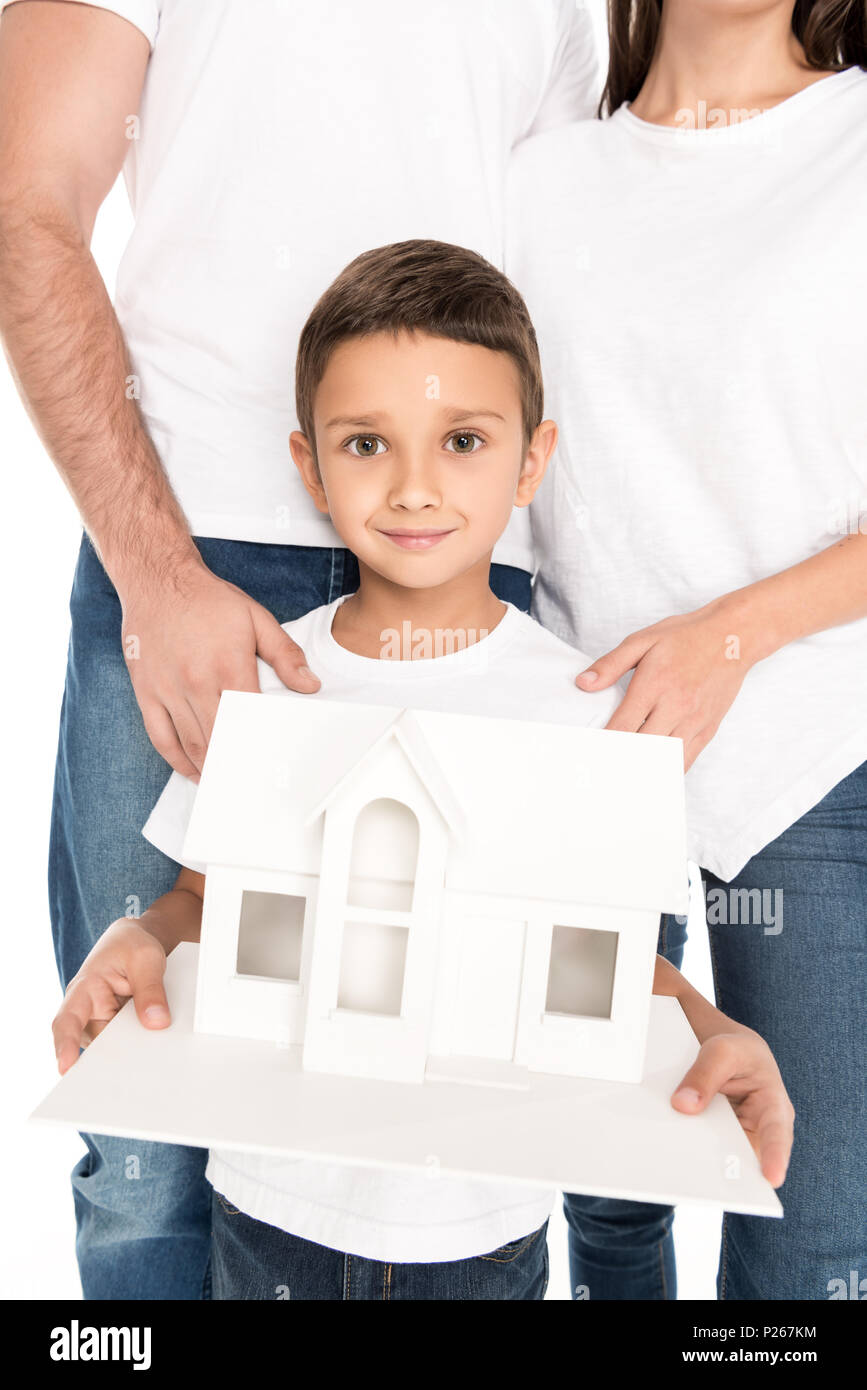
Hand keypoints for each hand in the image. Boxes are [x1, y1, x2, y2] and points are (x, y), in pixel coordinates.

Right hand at [52, 919, 170, 1074]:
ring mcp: (101, 1021)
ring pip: (112, 1048)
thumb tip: (156, 1023)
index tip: (65, 1067)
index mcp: (84, 988)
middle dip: (111, 1058)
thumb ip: (150, 990)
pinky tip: (153, 1048)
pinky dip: (138, 1047)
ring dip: (130, 1052)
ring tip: (151, 1052)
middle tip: (132, 1070)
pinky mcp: (115, 1028)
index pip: (68, 1020)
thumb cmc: (132, 945)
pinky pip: (125, 1044)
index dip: (65, 1044)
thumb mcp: (146, 958)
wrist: (135, 942)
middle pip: (95, 1043)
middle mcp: (86, 1010)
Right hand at [119, 559, 319, 779]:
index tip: (274, 768)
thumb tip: (310, 685)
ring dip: (211, 769)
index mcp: (228, 667)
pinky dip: (178, 760)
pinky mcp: (146, 693)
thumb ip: (285, 655)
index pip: (250, 721)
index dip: (262, 747)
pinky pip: (161, 737)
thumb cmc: (208, 599)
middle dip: (238, 766)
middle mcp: (196, 683)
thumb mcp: (256, 618)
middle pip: (221, 740)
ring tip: (228, 785)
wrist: (157, 580)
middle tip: (254, 786)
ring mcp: (167, 691)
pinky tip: (193, 770)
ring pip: (191, 744)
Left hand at [576, 599, 752, 770]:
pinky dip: (665, 771)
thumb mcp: (642, 640)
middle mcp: (676, 706)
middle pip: (642, 749)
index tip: (587, 754)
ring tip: (622, 779)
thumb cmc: (686, 636)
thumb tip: (583, 683)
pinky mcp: (708, 729)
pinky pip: (685, 761)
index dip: (602, 746)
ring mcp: (695, 721)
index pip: (622, 727)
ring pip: (664, 761)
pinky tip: (650, 773)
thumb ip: (610, 664)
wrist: (733, 637)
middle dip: (618, 762)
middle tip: (598, 771)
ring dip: (642, 770)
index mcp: (655, 684)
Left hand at [671, 1029, 794, 1188]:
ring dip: (700, 1164)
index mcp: (774, 1108)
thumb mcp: (722, 1050)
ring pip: (719, 1158)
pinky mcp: (715, 1140)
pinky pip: (701, 1150)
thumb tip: (683, 1106)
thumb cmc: (737, 1050)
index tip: (772, 1178)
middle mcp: (759, 1131)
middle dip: (728, 1170)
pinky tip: (666, 1153)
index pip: (777, 1135)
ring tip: (680, 1170)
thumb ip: (703, 1075)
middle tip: (709, 1184)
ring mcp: (735, 1138)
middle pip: (743, 1156)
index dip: (775, 1157)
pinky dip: (686, 1151)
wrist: (727, 1050)